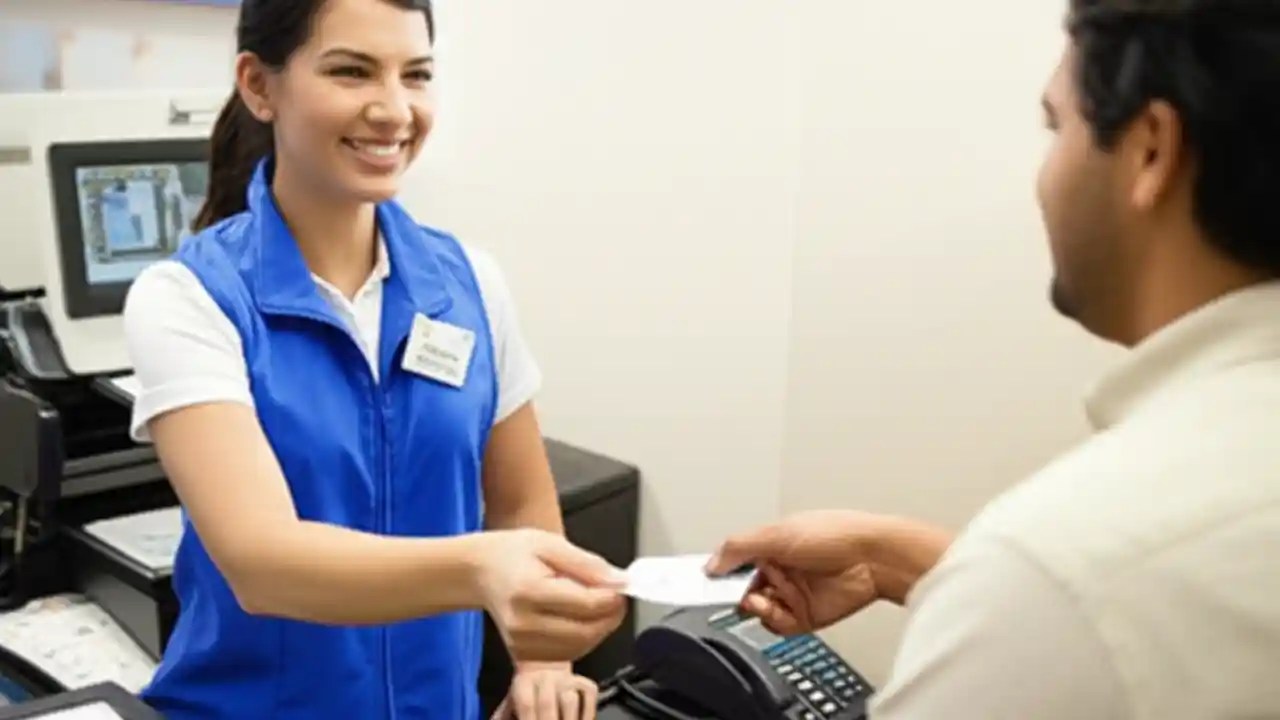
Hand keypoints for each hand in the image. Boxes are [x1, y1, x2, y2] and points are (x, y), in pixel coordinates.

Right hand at [476, 529, 627, 662]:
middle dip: (611, 616)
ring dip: (600, 629)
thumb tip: (619, 581)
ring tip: (600, 605)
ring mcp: (521, 643)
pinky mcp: (522, 655)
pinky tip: (583, 620)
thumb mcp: (551, 544)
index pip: (585, 605)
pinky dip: (584, 639)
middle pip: (585, 632)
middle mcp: (523, 622)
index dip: (612, 598)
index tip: (622, 586)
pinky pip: (567, 655)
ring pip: (580, 647)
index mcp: (529, 591)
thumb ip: (588, 565)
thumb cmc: (513, 554)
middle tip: (618, 597)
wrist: (480, 572)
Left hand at [491, 662, 598, 719]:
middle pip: (547, 706)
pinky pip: (590, 696)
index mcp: (524, 683)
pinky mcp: (585, 682)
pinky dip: (588, 713)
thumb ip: (503, 716)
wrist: (547, 658)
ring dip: (569, 719)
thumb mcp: (512, 700)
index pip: (526, 706)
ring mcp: (568, 679)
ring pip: (570, 701)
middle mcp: (546, 678)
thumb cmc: (527, 688)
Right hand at [705, 510, 951, 634]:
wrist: (873, 558)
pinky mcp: (804, 615)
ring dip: (754, 606)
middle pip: (740, 588)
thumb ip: (738, 548)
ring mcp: (791, 593)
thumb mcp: (776, 534)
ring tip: (758, 599)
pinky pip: (777, 625)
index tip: (699, 580)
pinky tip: (775, 609)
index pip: (734, 560)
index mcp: (770, 544)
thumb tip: (711, 564)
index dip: (718, 570)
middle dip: (732, 592)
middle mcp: (779, 568)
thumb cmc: (835, 534)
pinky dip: (772, 620)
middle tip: (726, 592)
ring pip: (756, 609)